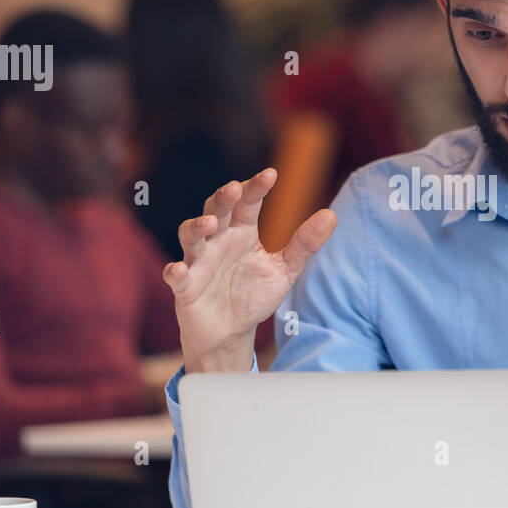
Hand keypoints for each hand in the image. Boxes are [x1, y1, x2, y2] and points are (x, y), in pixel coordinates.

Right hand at [162, 168, 335, 372]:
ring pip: (191, 237)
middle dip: (222, 199)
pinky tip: (179, 269)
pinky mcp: (185, 286)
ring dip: (197, 228)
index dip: (255, 188)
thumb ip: (304, 244)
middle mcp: (218, 241)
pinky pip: (176, 275)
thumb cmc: (254, 294)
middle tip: (233, 189)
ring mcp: (199, 261)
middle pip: (216, 211)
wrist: (231, 332)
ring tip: (210, 223)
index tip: (270, 175)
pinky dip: (175, 271)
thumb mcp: (284, 270)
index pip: (248, 203)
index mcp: (242, 232)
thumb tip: (331, 215)